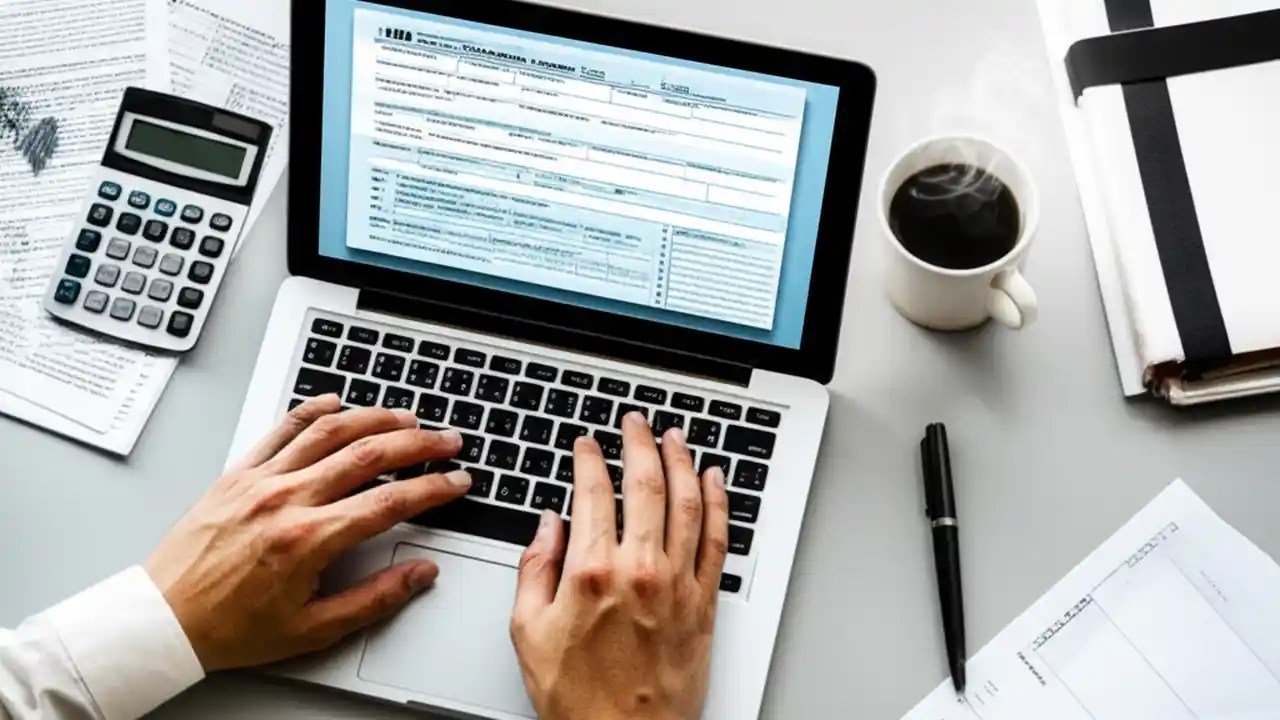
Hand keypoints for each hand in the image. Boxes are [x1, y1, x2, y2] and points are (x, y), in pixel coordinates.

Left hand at [145, 394, 471, 671]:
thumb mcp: (312, 629)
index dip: (432, 489)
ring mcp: (259, 481)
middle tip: (447, 441)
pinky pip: (281, 429)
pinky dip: (312, 409)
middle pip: (367, 454)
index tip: (457, 482)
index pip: (389, 502)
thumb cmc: (231, 629)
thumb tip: (421, 574)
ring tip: (407, 418)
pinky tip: (336, 401)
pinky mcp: (237, 474)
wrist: (163, 620)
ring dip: (375, 418)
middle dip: (418, 444)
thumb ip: (375, 599)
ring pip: (328, 431)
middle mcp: (285, 500)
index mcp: (307, 540)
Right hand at [510, 412, 729, 719]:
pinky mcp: (704, 602)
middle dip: (639, 443)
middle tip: (634, 423)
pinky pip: (718, 538)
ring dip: (682, 460)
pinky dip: (719, 502)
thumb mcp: (528, 633)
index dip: (589, 459)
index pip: (593, 492)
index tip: (587, 446)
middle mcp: (639, 570)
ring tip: (674, 438)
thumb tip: (548, 526)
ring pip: (687, 501)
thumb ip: (535, 569)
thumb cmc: (579, 699)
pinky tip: (714, 481)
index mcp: (591, 572)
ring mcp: (678, 583)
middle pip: (646, 483)